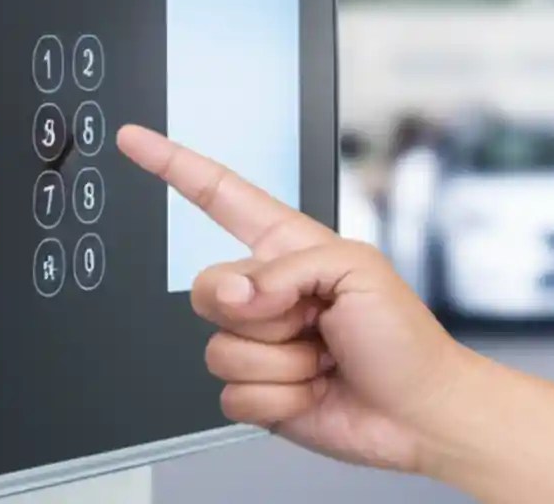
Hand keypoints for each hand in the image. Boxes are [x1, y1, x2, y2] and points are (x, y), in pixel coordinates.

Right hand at [117, 124, 469, 472]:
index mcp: (286, 247)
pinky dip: (278, 399)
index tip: (135, 140)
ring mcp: (258, 343)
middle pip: (207, 288)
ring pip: (218, 349)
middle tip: (308, 321)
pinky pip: (230, 394)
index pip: (218, 196)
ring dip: (279, 363)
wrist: (419, 412)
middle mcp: (265, 293)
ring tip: (321, 360)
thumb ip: (284, 268)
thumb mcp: (356, 269)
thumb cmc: (404, 337)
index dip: (172, 165)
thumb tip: (237, 295)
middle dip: (258, 311)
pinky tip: (312, 391)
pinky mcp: (256, 390)